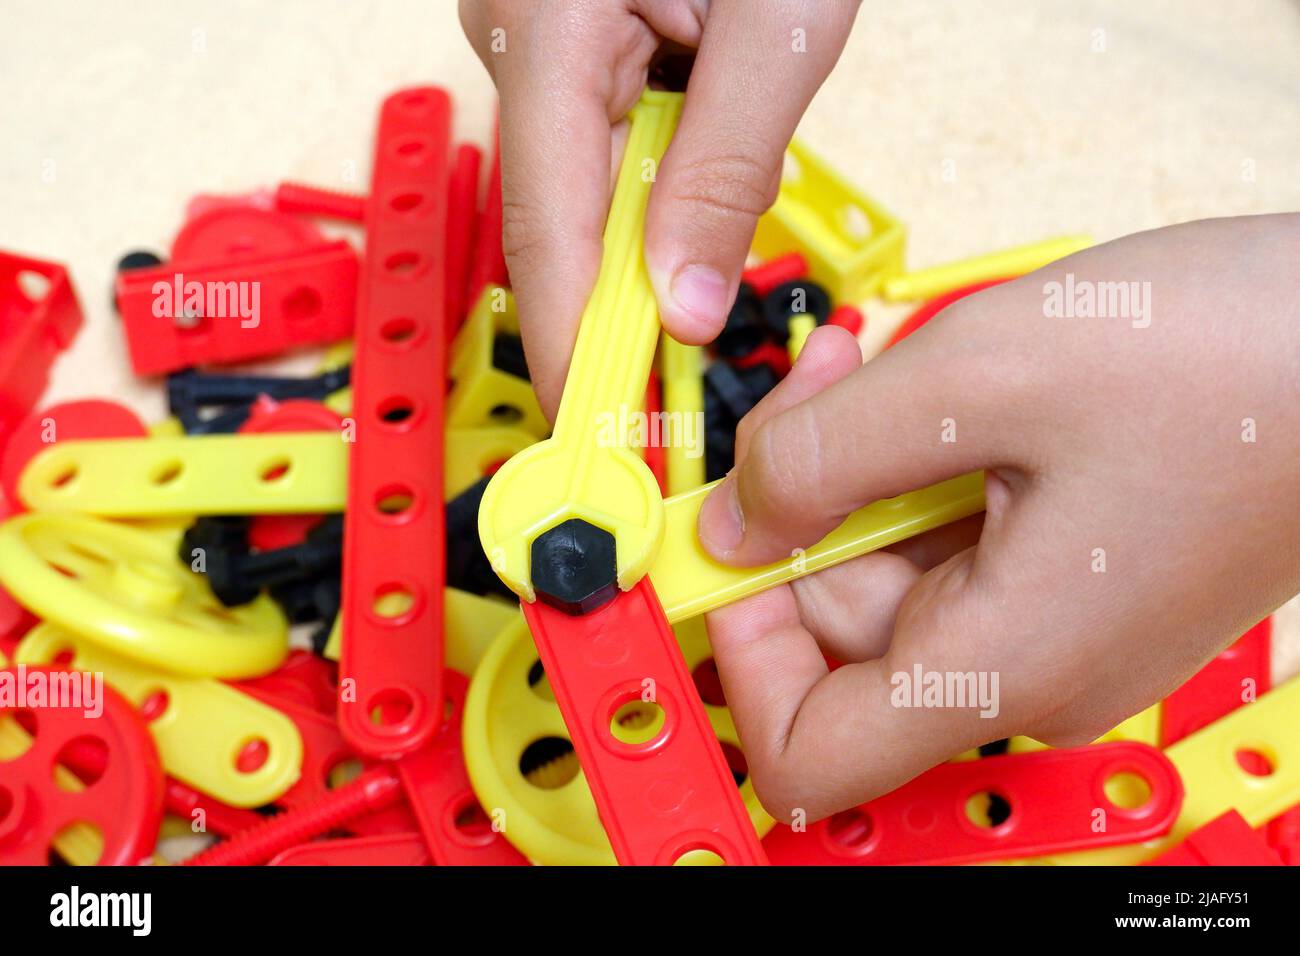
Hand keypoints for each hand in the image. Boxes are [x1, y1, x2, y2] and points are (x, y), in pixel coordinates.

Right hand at [460, 0, 860, 416]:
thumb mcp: (779, 27)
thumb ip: (727, 167)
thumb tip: (686, 304)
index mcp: (548, 29)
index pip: (545, 231)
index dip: (569, 346)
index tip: (598, 426)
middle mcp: (518, 42)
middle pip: (559, 221)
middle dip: (630, 289)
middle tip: (681, 356)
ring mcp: (536, 45)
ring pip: (583, 189)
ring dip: (657, 222)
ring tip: (725, 183)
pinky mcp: (566, 46)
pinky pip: (599, 146)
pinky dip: (658, 176)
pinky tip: (704, 146)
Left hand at [697, 214, 1299, 822]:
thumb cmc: (1230, 359)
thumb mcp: (974, 380)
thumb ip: (819, 458)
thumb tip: (732, 517)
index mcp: (1003, 665)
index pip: (804, 747)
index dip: (741, 649)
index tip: (731, 542)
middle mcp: (1029, 671)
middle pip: (839, 626)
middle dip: (807, 496)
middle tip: (824, 377)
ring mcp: (1059, 626)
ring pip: (895, 568)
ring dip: (869, 462)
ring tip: (906, 361)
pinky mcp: (1079, 577)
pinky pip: (959, 539)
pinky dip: (929, 464)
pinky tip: (952, 388)